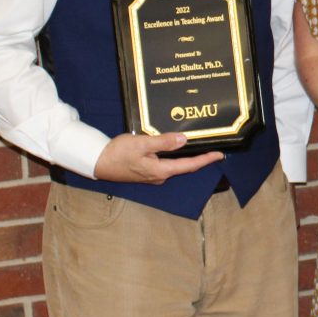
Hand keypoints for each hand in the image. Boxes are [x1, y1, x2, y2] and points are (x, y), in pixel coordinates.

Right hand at [93, 133, 222, 184]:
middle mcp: (159, 176)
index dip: (206, 159)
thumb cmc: (118, 153)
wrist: (97, 162)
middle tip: (212, 148)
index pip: (190, 165)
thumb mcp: (142, 143)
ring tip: (197, 146)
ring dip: (186, 157)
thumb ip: (163, 142)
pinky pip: (165, 164)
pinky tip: (175, 148)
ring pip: (175, 165)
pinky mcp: (146, 172)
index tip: (220, 154)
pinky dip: (174, 157)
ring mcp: (152, 176)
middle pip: (185, 167)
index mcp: (161, 171)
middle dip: (199, 158)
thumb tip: (183, 140)